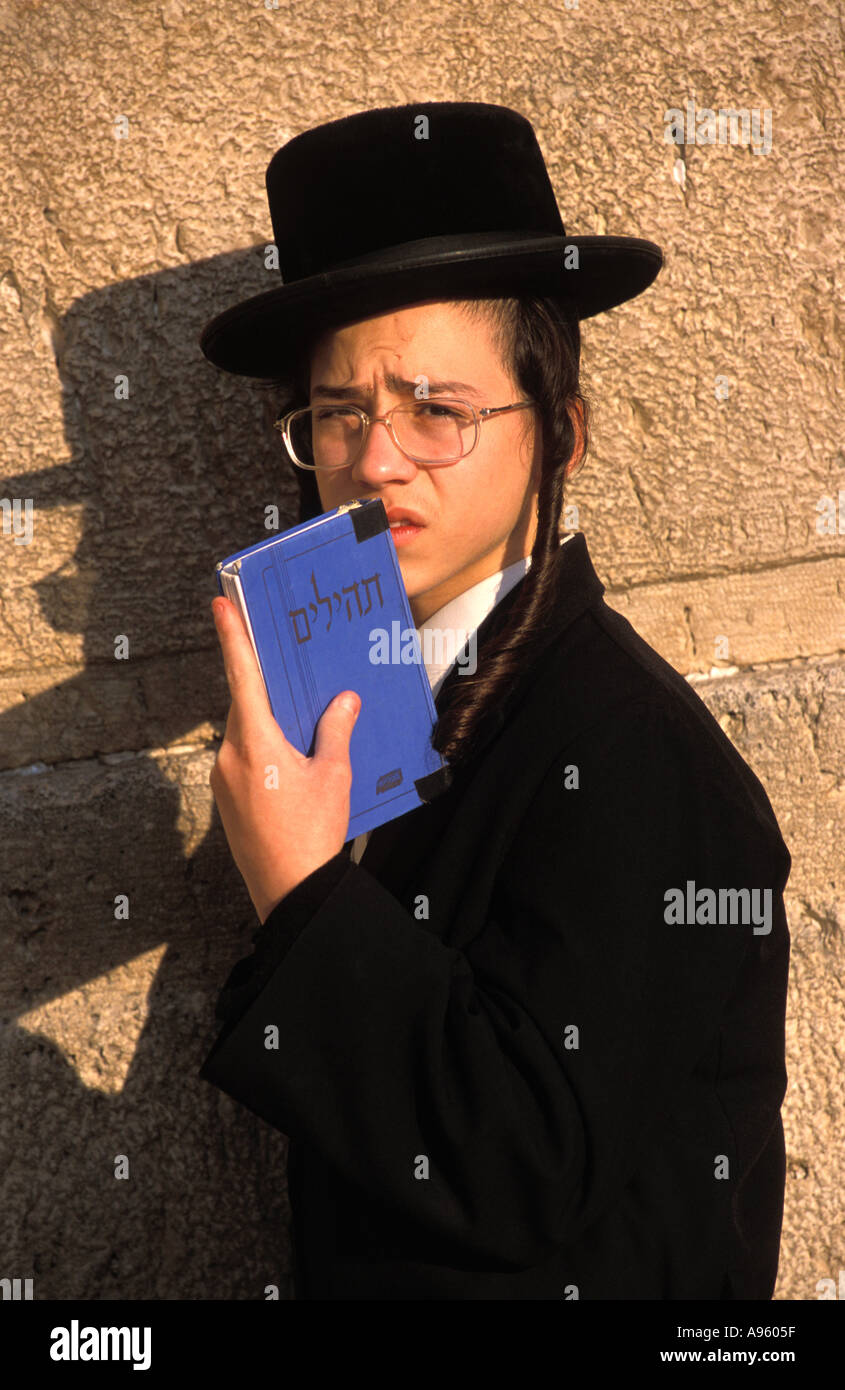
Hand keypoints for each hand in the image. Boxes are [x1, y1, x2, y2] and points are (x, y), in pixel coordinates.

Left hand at [209, 595, 360, 922]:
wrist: (290, 890)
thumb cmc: (314, 833)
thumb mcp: (334, 776)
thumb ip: (336, 730)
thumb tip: (344, 701)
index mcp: (256, 742)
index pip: (242, 677)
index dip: (232, 637)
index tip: (220, 605)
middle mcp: (230, 756)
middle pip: (245, 704)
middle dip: (265, 686)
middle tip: (283, 664)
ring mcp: (224, 779)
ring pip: (244, 732)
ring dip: (267, 722)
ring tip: (301, 726)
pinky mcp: (226, 799)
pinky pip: (242, 758)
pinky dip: (262, 748)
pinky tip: (290, 762)